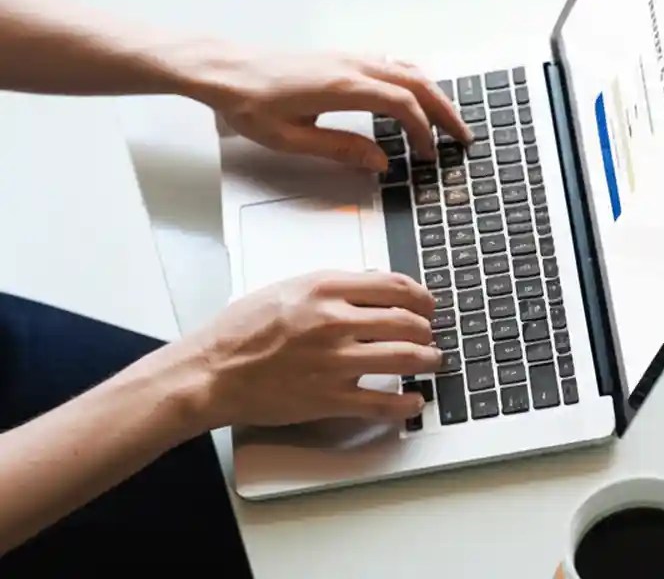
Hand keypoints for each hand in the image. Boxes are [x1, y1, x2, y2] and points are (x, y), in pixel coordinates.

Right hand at [180, 270, 441, 428]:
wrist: (209, 373)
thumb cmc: (241, 330)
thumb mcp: (288, 288)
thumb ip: (332, 286)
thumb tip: (374, 283)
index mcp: (325, 289)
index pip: (396, 286)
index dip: (422, 297)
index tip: (428, 306)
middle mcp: (334, 321)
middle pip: (408, 322)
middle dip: (427, 331)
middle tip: (429, 336)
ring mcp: (334, 362)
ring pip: (405, 359)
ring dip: (426, 361)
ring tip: (429, 362)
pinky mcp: (329, 398)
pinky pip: (383, 403)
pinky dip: (406, 404)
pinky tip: (414, 401)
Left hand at [188, 46, 471, 170]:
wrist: (222, 67)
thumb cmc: (247, 102)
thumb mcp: (290, 139)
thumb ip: (340, 149)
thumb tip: (379, 162)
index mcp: (342, 86)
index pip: (401, 105)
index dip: (422, 131)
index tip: (426, 156)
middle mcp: (352, 65)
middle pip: (416, 83)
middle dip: (444, 111)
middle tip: (462, 137)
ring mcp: (348, 57)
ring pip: (408, 69)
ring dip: (433, 94)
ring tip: (447, 119)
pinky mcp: (342, 57)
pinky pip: (392, 64)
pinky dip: (413, 81)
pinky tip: (416, 96)